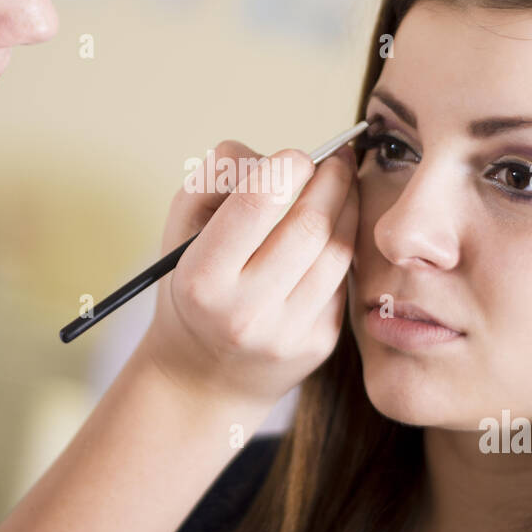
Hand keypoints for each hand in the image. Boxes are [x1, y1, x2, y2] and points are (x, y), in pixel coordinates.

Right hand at [136, 139, 358, 411]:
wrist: (204, 376)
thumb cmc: (194, 285)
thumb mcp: (181, 229)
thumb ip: (216, 178)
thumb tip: (275, 157)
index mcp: (201, 277)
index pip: (257, 201)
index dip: (288, 164)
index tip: (297, 155)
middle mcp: (244, 312)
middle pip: (310, 223)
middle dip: (332, 178)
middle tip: (336, 157)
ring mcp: (287, 333)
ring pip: (339, 249)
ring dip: (349, 205)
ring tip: (343, 184)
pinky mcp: (319, 345)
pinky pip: (344, 278)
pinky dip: (343, 244)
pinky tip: (333, 231)